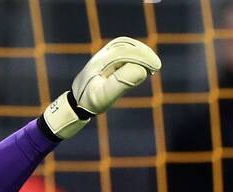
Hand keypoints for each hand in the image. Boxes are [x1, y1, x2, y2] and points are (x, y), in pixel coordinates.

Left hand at [41, 37, 161, 139]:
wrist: (76, 103)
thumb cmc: (90, 101)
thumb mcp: (104, 96)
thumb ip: (122, 82)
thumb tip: (141, 70)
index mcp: (100, 62)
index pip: (125, 52)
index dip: (142, 57)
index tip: (154, 66)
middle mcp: (101, 55)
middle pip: (126, 46)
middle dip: (143, 54)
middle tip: (156, 65)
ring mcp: (103, 55)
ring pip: (125, 46)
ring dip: (140, 53)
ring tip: (151, 63)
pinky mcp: (106, 59)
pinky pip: (122, 51)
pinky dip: (134, 54)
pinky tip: (142, 63)